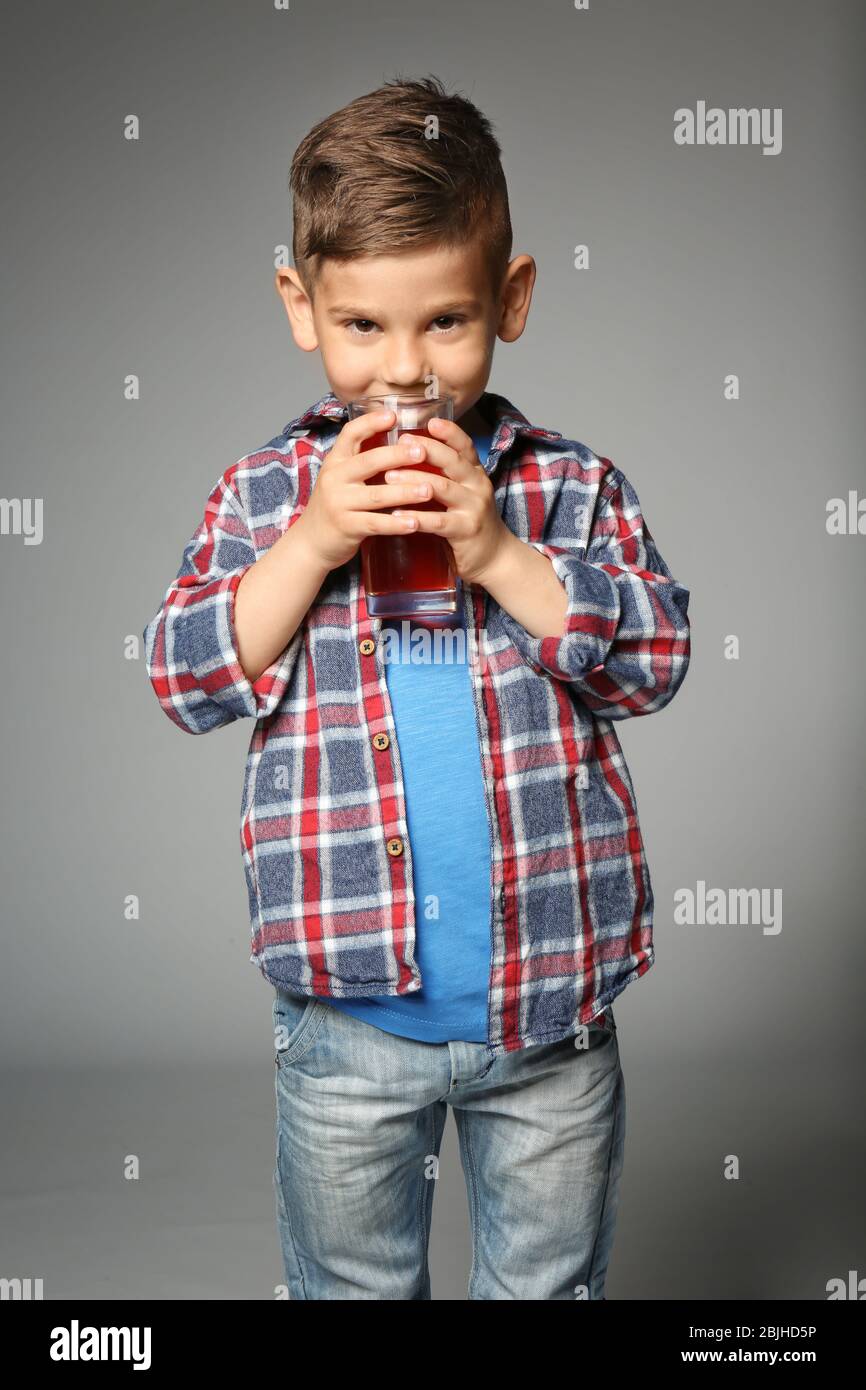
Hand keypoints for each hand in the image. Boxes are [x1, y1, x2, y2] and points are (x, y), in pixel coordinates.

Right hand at [295, 408, 445, 571]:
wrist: (311, 542)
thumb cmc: (335, 506)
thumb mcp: (341, 478)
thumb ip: (362, 461)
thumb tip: (398, 440)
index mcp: (335, 462)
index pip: (350, 433)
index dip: (371, 422)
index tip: (394, 415)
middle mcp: (335, 479)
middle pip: (369, 461)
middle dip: (398, 455)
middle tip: (422, 451)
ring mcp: (339, 504)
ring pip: (377, 495)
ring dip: (406, 492)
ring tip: (429, 489)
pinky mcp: (347, 527)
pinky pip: (376, 524)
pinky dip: (397, 524)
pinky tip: (415, 522)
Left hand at [381, 415, 510, 585]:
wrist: (495, 557)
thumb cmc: (469, 521)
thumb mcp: (463, 492)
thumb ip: (444, 475)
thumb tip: (409, 454)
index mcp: (475, 473)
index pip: (465, 446)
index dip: (449, 432)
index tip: (429, 421)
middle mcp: (478, 486)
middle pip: (452, 461)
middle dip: (426, 450)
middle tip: (400, 443)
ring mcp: (473, 508)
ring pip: (442, 488)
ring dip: (414, 480)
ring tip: (389, 477)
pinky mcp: (465, 531)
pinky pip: (438, 521)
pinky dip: (417, 517)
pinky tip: (396, 514)